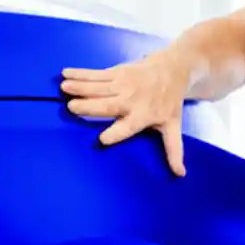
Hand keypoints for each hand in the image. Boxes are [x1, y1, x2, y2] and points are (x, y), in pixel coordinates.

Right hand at [60, 51, 191, 175]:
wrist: (173, 70)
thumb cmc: (169, 102)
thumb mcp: (173, 126)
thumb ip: (173, 150)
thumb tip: (180, 174)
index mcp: (143, 116)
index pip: (128, 127)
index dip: (116, 133)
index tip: (102, 139)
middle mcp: (131, 100)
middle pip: (108, 106)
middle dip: (90, 106)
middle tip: (72, 107)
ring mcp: (124, 84)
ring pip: (99, 87)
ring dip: (80, 87)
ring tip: (64, 89)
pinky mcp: (118, 72)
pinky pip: (97, 74)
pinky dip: (80, 74)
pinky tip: (66, 74)